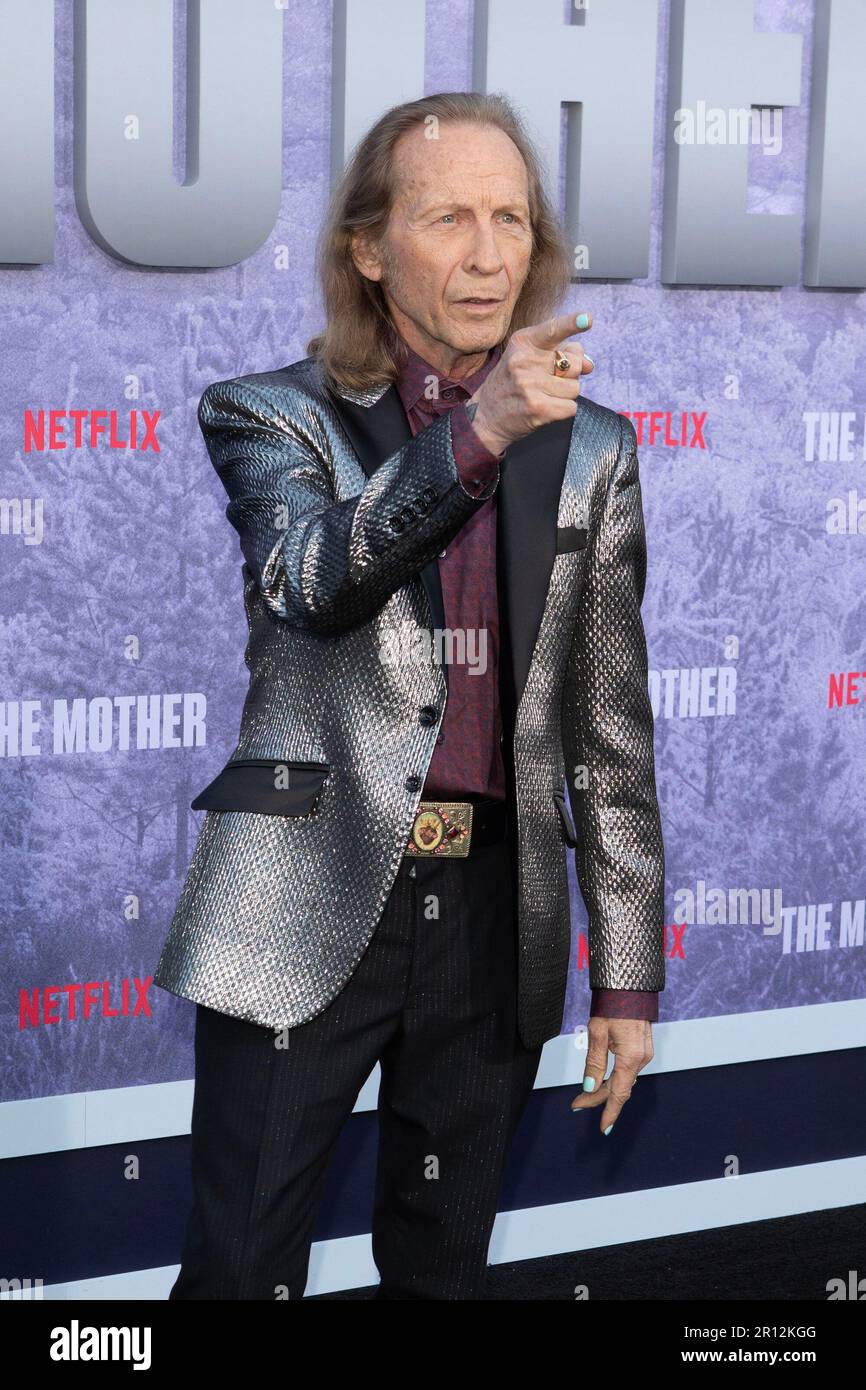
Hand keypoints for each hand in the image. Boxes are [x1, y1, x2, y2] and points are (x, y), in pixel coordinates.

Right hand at [467, 310, 593, 455]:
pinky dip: (563, 410)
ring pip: (575, 388)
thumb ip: (562, 353)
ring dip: (566, 394)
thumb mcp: (530, 358)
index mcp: (523, 342)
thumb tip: (589, 365)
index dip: (572, 323)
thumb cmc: (513, 383)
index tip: (588, 319)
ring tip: (544, 395)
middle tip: (549, 380)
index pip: (553, 330)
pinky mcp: (537, 408)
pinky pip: (571, 407)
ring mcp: (529, 385)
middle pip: (574, 364)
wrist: (486, 416)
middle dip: (570, 374)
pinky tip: (546, 408)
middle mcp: (524, 361)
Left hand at [571, 1016, 653, 1134]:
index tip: (603, 1129)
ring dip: (607, 1088)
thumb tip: (590, 1087)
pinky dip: (615, 1077)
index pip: (618, 1093)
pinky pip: (628, 1069)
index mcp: (631, 1056)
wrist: (629, 984)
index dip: (609, 1111)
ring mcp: (644, 1052)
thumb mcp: (597, 1032)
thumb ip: (594, 1062)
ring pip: (624, 1078)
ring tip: (586, 1095)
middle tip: (577, 1103)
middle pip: (620, 1087)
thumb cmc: (612, 1005)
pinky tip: (604, 1079)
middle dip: (599, 1098)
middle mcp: (642, 1058)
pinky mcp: (642, 1047)